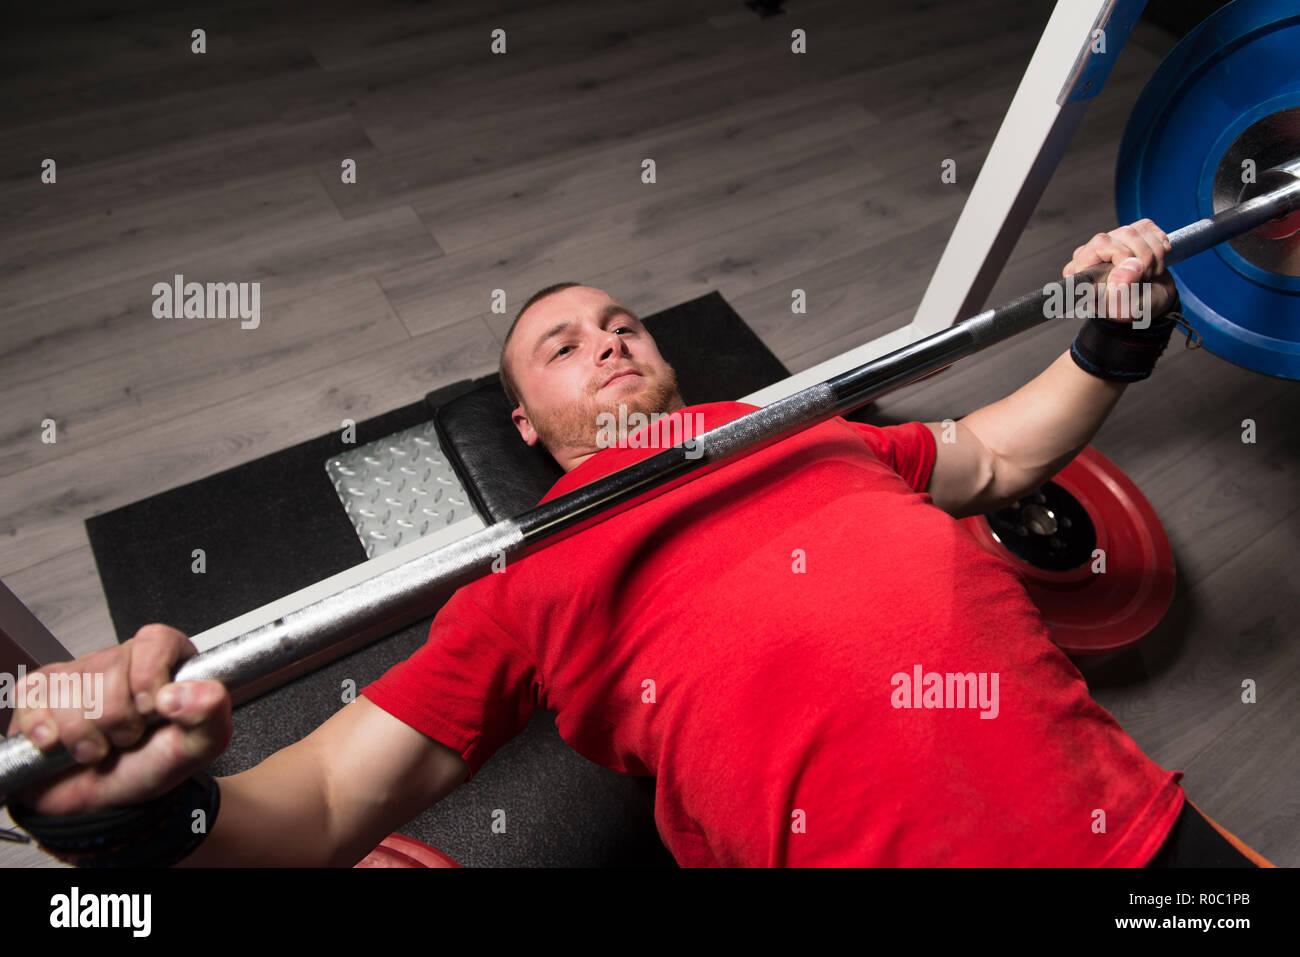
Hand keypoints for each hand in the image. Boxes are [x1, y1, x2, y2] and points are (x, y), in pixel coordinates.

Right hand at [5, 624, 230, 816]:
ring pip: (70, 687)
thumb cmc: (151, 765)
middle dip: (117, 718)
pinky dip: (46, 731)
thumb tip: (190, 691)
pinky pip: (33, 699)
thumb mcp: (198, 746)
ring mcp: (77, 675)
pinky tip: (60, 744)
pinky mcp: (40, 694)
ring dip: (83, 734)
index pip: (154, 640)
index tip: (152, 709)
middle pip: (108, 666)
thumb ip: (211, 713)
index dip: (149, 676)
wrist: (105, 803)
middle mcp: (120, 661)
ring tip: (98, 747)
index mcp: (164, 662)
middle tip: (126, 738)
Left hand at [1063, 219, 1177, 321]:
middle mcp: (1091, 254)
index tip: (1134, 274)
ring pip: (1136, 230)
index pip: (1100, 244)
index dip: (1123, 255)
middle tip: (1145, 277)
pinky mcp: (1129, 237)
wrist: (1151, 304)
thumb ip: (1123, 292)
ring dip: (1154, 253)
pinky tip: (1156, 261)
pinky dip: (1159, 244)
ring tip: (1150, 273)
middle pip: (1123, 233)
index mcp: (1082, 272)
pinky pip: (1147, 226)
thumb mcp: (1126, 309)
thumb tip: (1129, 267)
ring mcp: (1110, 242)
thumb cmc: (1132, 309)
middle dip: (1143, 257)